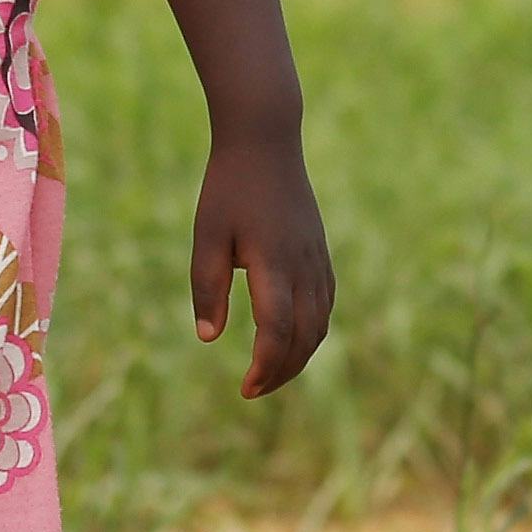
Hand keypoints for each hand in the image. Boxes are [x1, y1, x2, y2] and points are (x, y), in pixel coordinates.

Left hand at [188, 131, 332, 397]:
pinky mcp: (320, 253)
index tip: (244, 388)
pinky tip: (292, 340)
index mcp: (273, 263)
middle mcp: (303, 265)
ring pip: (320, 324)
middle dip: (282, 371)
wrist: (266, 141)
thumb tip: (209, 338)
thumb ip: (207, 288)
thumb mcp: (206, 236)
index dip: (264, 365)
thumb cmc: (228, 188)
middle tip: (253, 390)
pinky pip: (325, 304)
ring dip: (299, 356)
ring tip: (270, 373)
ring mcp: (316, 259)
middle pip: (305, 336)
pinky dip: (312, 331)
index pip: (277, 330)